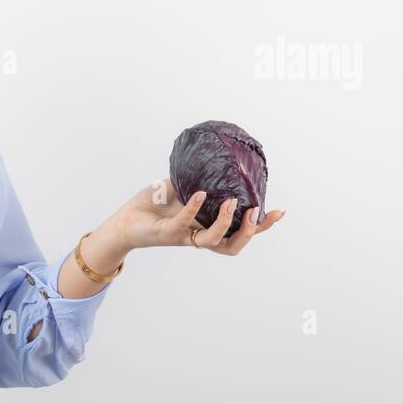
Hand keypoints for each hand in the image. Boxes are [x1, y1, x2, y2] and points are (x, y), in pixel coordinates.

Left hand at [113, 178, 284, 255]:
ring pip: (215, 242)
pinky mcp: (167, 233)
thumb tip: (213, 158)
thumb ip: (195, 178)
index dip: (262, 226)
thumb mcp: (177, 188)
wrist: (122, 222)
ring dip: (227, 223)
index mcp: (206, 227)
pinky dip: (195, 208)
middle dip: (252, 232)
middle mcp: (198, 236)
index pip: (239, 232)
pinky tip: (201, 194)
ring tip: (231, 204)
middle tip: (257, 213)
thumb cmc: (149, 207)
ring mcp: (184, 236)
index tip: (280, 211)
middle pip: (234, 245)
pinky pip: (184, 223)